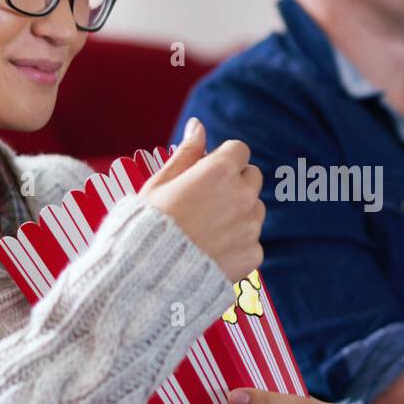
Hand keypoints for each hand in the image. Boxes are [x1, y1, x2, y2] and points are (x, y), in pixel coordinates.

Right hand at [140, 118, 264, 281]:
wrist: (149, 277)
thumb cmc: (148, 226)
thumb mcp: (160, 184)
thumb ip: (186, 153)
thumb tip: (198, 126)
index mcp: (219, 171)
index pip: (239, 151)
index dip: (223, 161)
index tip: (207, 175)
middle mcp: (242, 195)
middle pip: (252, 178)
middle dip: (235, 184)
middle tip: (206, 204)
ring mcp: (250, 226)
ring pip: (255, 210)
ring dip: (239, 214)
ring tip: (206, 231)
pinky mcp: (253, 254)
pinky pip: (252, 242)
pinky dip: (237, 245)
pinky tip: (211, 253)